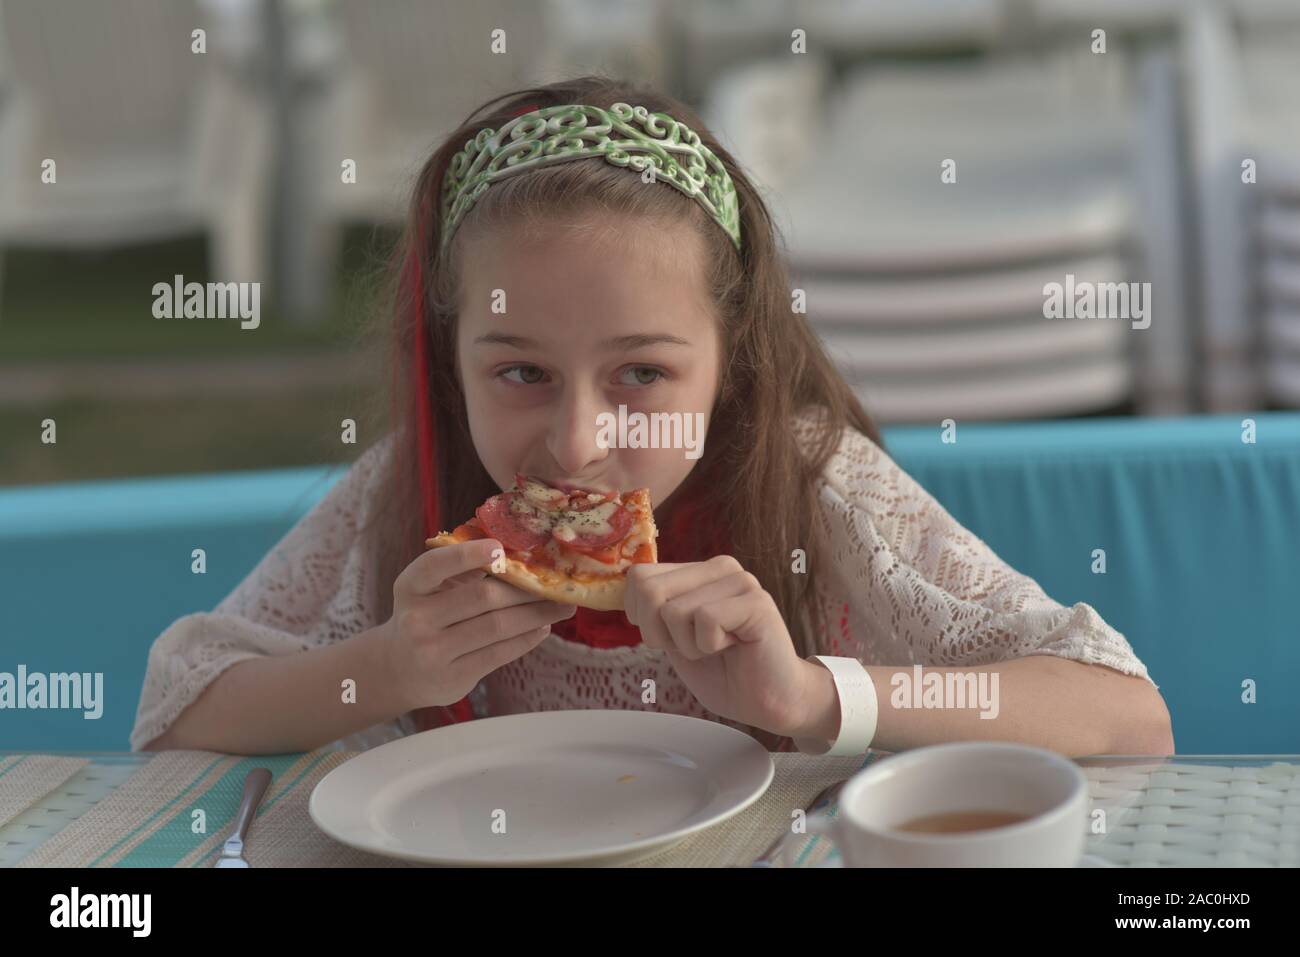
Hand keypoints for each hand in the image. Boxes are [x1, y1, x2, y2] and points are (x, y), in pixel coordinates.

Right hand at [378, 538, 576, 711]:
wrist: (398, 668)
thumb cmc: (427, 615)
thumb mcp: (430, 589)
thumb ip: (463, 571)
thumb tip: (521, 556)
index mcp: (410, 586)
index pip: (435, 565)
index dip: (467, 555)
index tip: (500, 548)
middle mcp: (416, 619)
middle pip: (482, 597)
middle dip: (526, 589)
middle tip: (558, 584)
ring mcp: (433, 651)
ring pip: (497, 626)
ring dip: (536, 614)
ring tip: (562, 607)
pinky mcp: (453, 677)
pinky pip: (499, 653)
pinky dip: (527, 638)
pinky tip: (542, 627)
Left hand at [624, 555, 810, 736]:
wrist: (769, 702)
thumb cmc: (724, 672)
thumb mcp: (674, 638)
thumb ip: (653, 611)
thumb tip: (625, 589)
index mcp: (698, 571)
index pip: (639, 575)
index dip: (639, 616)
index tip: (668, 637)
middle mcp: (720, 567)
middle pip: (649, 589)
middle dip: (659, 633)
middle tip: (693, 648)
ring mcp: (740, 581)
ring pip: (674, 610)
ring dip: (688, 645)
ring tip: (718, 649)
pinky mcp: (756, 601)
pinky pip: (704, 621)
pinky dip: (708, 646)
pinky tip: (734, 648)